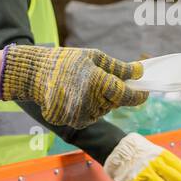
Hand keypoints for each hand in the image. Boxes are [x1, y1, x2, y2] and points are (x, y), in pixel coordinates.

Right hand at [1, 45, 146, 128]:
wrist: (35, 75)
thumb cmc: (66, 61)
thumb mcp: (93, 57)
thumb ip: (118, 67)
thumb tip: (140, 72)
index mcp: (97, 83)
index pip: (126, 95)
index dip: (138, 96)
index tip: (145, 92)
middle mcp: (90, 102)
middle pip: (114, 103)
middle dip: (113, 94)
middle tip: (100, 80)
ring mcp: (80, 115)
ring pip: (102, 111)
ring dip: (100, 101)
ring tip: (83, 86)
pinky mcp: (72, 122)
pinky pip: (89, 118)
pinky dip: (87, 109)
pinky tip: (75, 97)